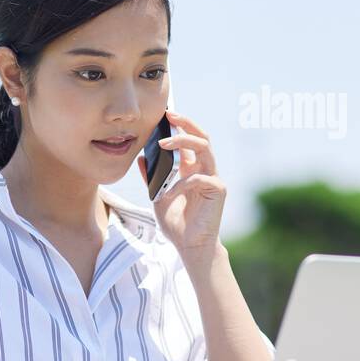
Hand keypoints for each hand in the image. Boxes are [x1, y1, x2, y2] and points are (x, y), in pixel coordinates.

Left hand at [136, 109, 225, 254]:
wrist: (189, 246)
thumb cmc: (177, 223)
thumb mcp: (157, 196)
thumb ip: (152, 177)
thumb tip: (141, 157)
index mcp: (192, 169)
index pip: (189, 140)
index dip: (180, 126)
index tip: (165, 114)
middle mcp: (205, 170)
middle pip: (201, 137)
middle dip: (186, 123)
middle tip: (169, 115)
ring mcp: (213, 178)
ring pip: (204, 149)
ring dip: (183, 142)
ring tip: (163, 144)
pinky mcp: (218, 190)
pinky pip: (198, 178)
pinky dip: (180, 184)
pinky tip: (167, 195)